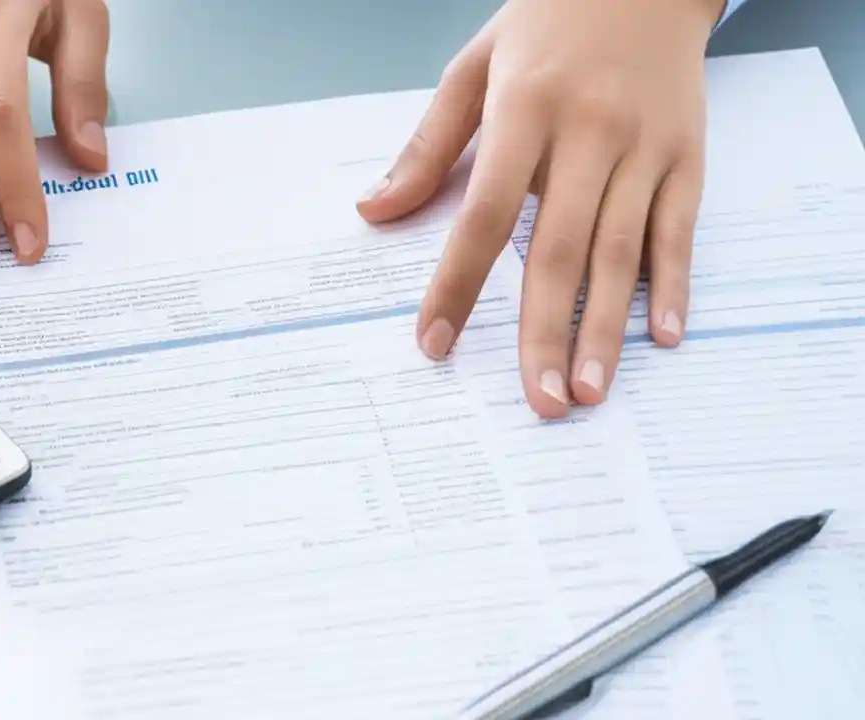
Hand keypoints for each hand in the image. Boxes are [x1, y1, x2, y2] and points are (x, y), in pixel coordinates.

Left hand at [358, 0, 722, 417]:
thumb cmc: (547, 22)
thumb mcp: (474, 66)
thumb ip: (427, 145)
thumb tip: (374, 211)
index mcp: (524, 111)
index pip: (484, 214)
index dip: (458, 284)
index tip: (434, 342)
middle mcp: (588, 133)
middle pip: (560, 249)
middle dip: (544, 332)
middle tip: (537, 402)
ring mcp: (644, 147)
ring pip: (622, 252)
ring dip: (605, 328)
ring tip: (586, 391)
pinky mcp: (688, 155)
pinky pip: (679, 230)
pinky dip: (674, 285)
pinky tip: (662, 337)